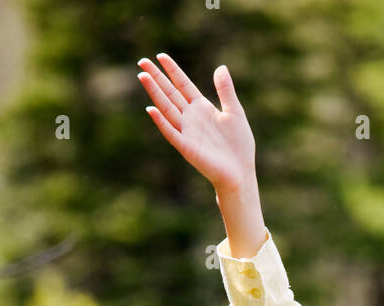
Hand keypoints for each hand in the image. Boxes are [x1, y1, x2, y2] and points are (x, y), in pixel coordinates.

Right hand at [137, 54, 256, 198]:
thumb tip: (221, 67)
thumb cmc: (239, 145)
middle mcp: (191, 118)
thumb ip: (226, 90)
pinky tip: (151, 109)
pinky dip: (161, 121)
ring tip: (143, 77)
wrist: (241, 172)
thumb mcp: (235, 112)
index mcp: (202, 108)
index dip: (172, 71)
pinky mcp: (187, 147)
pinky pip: (171, 132)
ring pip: (167, 108)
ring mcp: (187, 132)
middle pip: (170, 93)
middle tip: (142, 61)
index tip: (160, 56)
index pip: (183, 85)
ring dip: (155, 93)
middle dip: (157, 78)